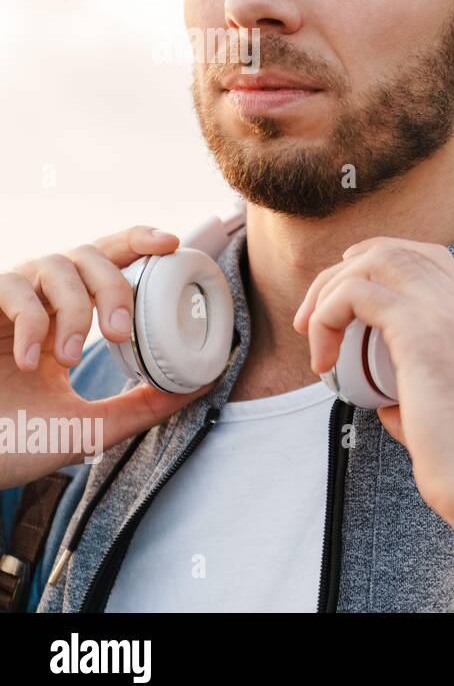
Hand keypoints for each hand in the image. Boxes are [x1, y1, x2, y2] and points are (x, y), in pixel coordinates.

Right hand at [0, 226, 217, 490]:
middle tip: (121, 332)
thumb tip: (203, 384)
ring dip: (75, 309)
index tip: (172, 244)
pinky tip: (33, 363)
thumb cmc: (12, 443)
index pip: (108, 263)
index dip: (139, 242)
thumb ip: (142, 405)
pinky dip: (32, 323)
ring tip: (69, 359)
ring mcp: (5, 302)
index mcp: (67, 319)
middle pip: (89, 253)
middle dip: (114, 286)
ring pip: (56, 264)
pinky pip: (11, 289)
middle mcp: (40, 301)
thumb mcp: (90, 427)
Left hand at [293, 237, 453, 550]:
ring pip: (375, 259)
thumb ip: (416, 392)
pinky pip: (357, 293)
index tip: (345, 296)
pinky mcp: (421, 330)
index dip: (379, 263)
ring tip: (312, 331)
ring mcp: (448, 312)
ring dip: (330, 289)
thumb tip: (386, 399)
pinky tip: (323, 357)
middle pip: (395, 250)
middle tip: (314, 317)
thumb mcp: (443, 410)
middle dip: (342, 273)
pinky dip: (327, 317)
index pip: (430, 259)